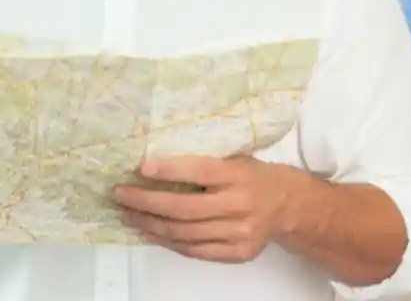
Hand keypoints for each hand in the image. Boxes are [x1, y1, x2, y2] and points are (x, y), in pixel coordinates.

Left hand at [116, 155, 325, 262]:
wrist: (289, 205)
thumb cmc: (252, 175)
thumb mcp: (235, 158)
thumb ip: (204, 161)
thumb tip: (153, 163)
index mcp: (238, 174)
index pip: (199, 171)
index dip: (169, 170)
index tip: (141, 168)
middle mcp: (240, 204)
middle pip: (185, 208)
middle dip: (147, 202)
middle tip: (121, 195)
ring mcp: (240, 232)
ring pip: (185, 233)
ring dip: (151, 225)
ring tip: (128, 216)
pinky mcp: (238, 253)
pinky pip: (195, 250)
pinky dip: (169, 242)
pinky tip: (150, 232)